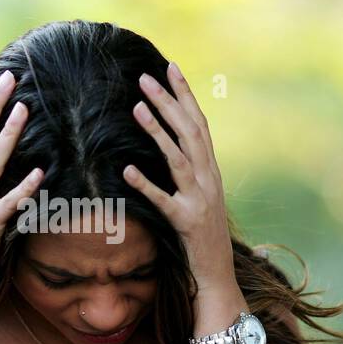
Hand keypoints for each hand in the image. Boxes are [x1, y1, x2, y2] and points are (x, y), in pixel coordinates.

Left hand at [123, 61, 235, 292]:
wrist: (217, 276)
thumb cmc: (202, 236)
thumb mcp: (200, 196)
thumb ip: (189, 169)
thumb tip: (169, 141)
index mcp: (211, 170)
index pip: (199, 123)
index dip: (185, 94)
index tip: (170, 67)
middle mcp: (209, 179)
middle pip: (189, 132)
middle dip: (168, 102)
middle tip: (144, 77)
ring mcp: (200, 200)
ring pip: (178, 158)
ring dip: (157, 131)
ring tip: (136, 107)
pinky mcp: (186, 223)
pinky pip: (163, 201)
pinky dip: (145, 184)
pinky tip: (125, 170)